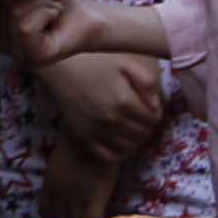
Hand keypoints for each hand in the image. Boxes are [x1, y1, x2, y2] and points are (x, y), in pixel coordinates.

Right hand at [36, 39, 167, 153]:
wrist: (60, 68)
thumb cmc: (95, 60)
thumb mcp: (126, 61)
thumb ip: (147, 80)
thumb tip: (155, 103)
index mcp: (123, 100)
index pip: (153, 119)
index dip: (157, 114)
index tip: (151, 107)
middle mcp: (110, 120)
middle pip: (143, 135)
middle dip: (148, 127)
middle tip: (143, 118)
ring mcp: (95, 131)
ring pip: (129, 148)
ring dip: (136, 140)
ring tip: (132, 128)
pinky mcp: (83, 138)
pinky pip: (109, 156)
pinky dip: (120, 152)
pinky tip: (119, 139)